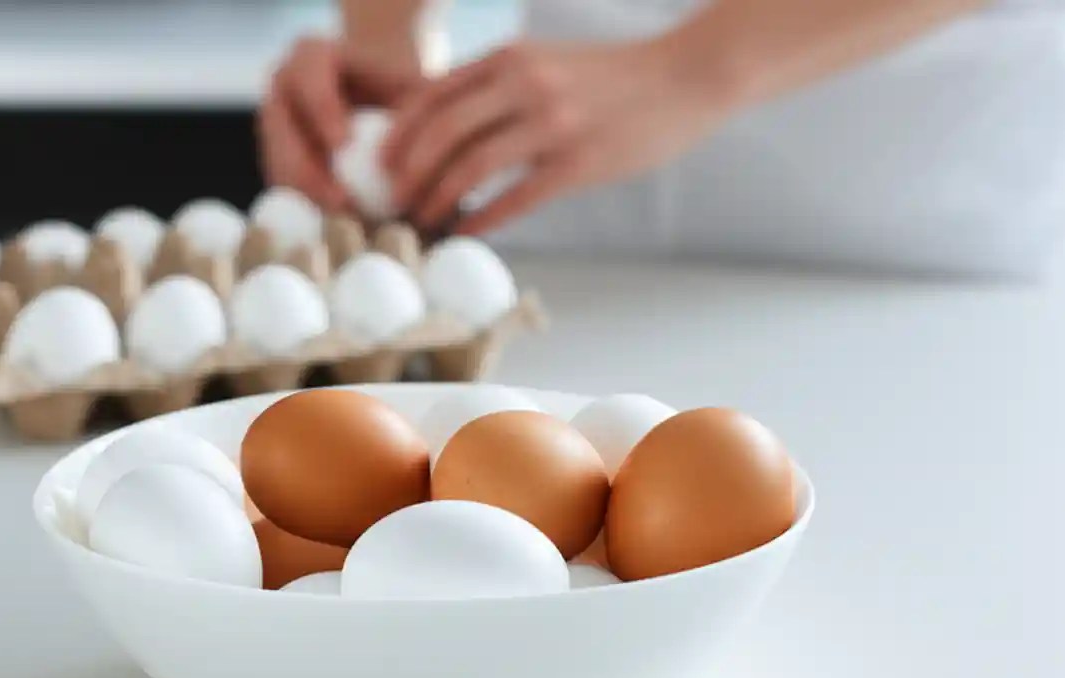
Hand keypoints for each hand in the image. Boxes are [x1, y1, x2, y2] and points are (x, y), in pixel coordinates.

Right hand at [258, 37, 423, 212]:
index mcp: (308, 57)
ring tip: (344, 225)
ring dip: (308, 202)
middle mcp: (281, 90)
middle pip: (282, 135)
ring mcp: (273, 130)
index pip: (310, 85)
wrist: (386, 95)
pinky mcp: (278, 164)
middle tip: (342, 203)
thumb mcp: (415, 89)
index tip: (345, 145)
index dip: (324, 116)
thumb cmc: (408, 89)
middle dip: (310, 174)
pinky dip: (312, 213)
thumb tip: (420, 155)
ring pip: (278, 170)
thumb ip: (416, 112)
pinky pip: (287, 192)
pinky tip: (339, 232)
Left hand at [382, 38, 737, 233]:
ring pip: (469, 166)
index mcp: (509, 57)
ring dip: (437, 200)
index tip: (381, 165)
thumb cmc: (611, 77)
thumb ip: (498, 85)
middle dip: (407, 173)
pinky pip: (513, 198)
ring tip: (423, 221)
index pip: (430, 95)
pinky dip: (481, 219)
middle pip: (439, 132)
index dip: (397, 135)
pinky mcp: (577, 162)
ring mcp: (551, 123)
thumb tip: (445, 125)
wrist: (684, 77)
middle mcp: (523, 84)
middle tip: (393, 201)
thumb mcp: (546, 61)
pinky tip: (466, 233)